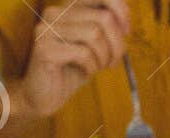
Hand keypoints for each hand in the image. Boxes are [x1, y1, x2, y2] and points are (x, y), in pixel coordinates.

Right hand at [17, 0, 129, 119]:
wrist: (42, 96)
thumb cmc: (71, 70)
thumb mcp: (95, 46)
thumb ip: (108, 29)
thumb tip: (125, 23)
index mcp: (68, 7)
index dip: (121, 10)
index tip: (127, 31)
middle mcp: (55, 12)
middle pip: (104, 17)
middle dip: (117, 43)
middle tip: (113, 61)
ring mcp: (47, 29)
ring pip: (95, 34)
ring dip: (104, 56)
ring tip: (99, 67)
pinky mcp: (44, 48)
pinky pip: (83, 53)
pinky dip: (92, 66)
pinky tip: (86, 71)